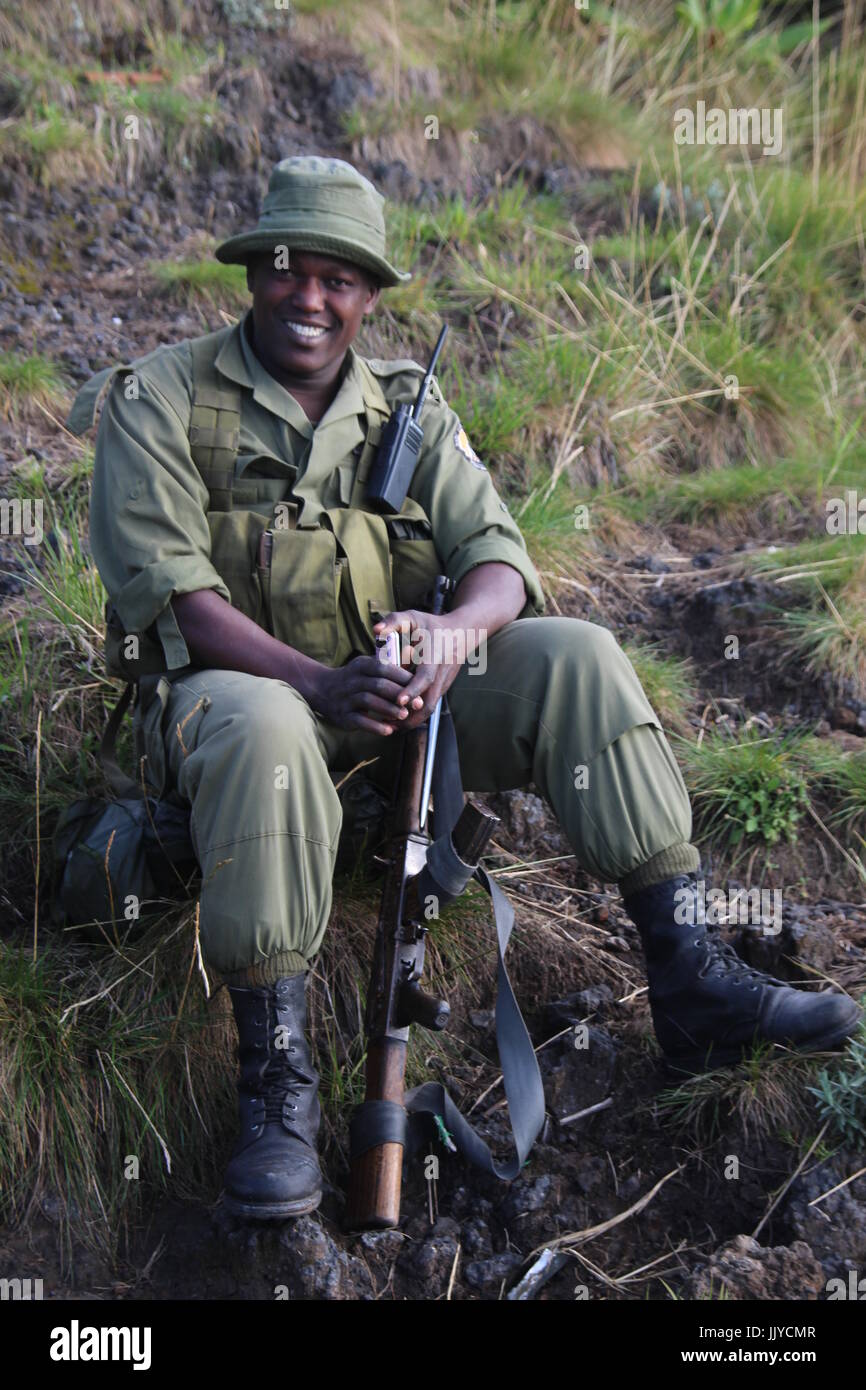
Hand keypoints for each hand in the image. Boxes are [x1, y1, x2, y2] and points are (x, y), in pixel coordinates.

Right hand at [309, 654, 416, 734]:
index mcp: (361, 665)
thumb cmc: (356, 679)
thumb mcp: (368, 668)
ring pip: (368, 701)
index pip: (383, 668)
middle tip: (417, 704)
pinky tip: (389, 730)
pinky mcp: (342, 715)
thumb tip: (417, 679)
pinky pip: (359, 720)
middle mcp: (352, 680)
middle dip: (399, 695)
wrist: (323, 690)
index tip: (419, 686)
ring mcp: (346, 698)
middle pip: (378, 684)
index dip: (402, 677)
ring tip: (404, 716)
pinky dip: (375, 726)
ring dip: (389, 709)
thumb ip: (389, 671)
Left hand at [373, 608, 465, 730]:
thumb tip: (376, 631)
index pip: (425, 677)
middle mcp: (440, 674)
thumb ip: (394, 621)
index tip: (399, 700)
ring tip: (388, 725)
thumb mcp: (414, 618)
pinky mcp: (440, 690)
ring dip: (411, 720)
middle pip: (429, 702)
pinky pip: (428, 706)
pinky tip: (396, 719)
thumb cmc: (432, 625)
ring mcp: (442, 684)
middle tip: (387, 722)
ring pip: (429, 709)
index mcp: (434, 657)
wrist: (461, 634)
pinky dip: (414, 715)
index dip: (413, 689)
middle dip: (409, 716)